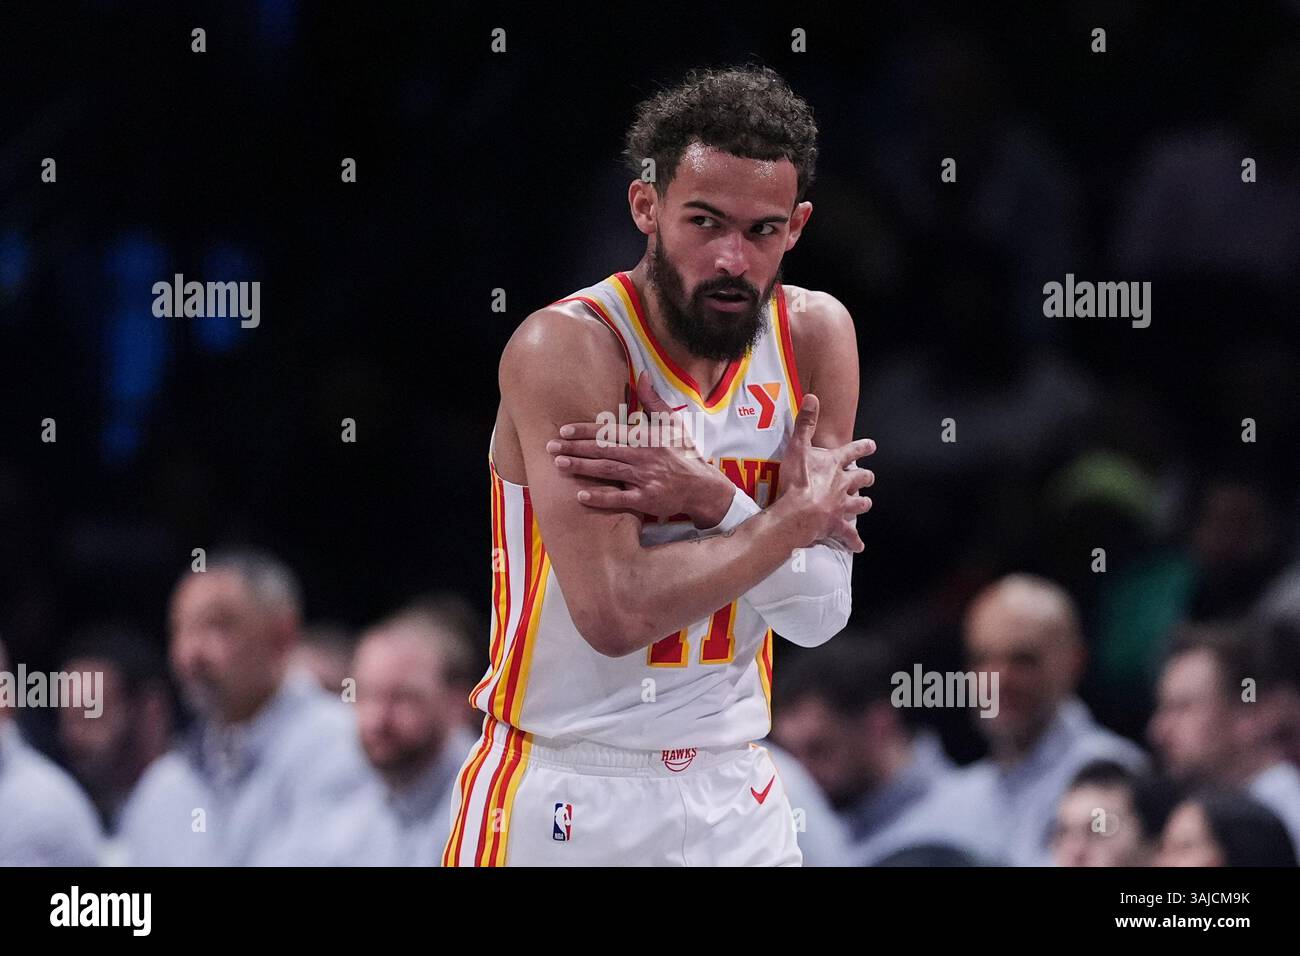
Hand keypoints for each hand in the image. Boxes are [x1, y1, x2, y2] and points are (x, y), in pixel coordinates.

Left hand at [546, 371, 735, 524]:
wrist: (703, 487)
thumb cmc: (684, 453)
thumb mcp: (673, 423)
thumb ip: (653, 400)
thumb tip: (642, 375)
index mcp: (646, 436)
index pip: (610, 431)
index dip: (585, 430)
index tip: (564, 429)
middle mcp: (643, 456)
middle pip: (603, 450)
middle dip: (575, 447)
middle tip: (550, 446)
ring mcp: (644, 478)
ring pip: (607, 471)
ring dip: (582, 467)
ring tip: (559, 464)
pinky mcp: (646, 500)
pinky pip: (619, 499)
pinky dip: (600, 497)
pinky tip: (581, 495)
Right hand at [777, 393, 874, 551]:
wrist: (798, 512)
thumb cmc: (797, 481)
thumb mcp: (798, 447)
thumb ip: (805, 423)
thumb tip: (812, 398)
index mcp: (835, 466)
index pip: (852, 452)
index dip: (863, 448)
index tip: (872, 446)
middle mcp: (843, 485)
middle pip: (860, 480)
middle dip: (865, 479)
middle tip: (869, 478)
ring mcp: (841, 506)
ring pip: (858, 506)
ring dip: (862, 505)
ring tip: (865, 505)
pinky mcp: (836, 526)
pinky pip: (848, 535)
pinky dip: (854, 541)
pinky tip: (858, 546)